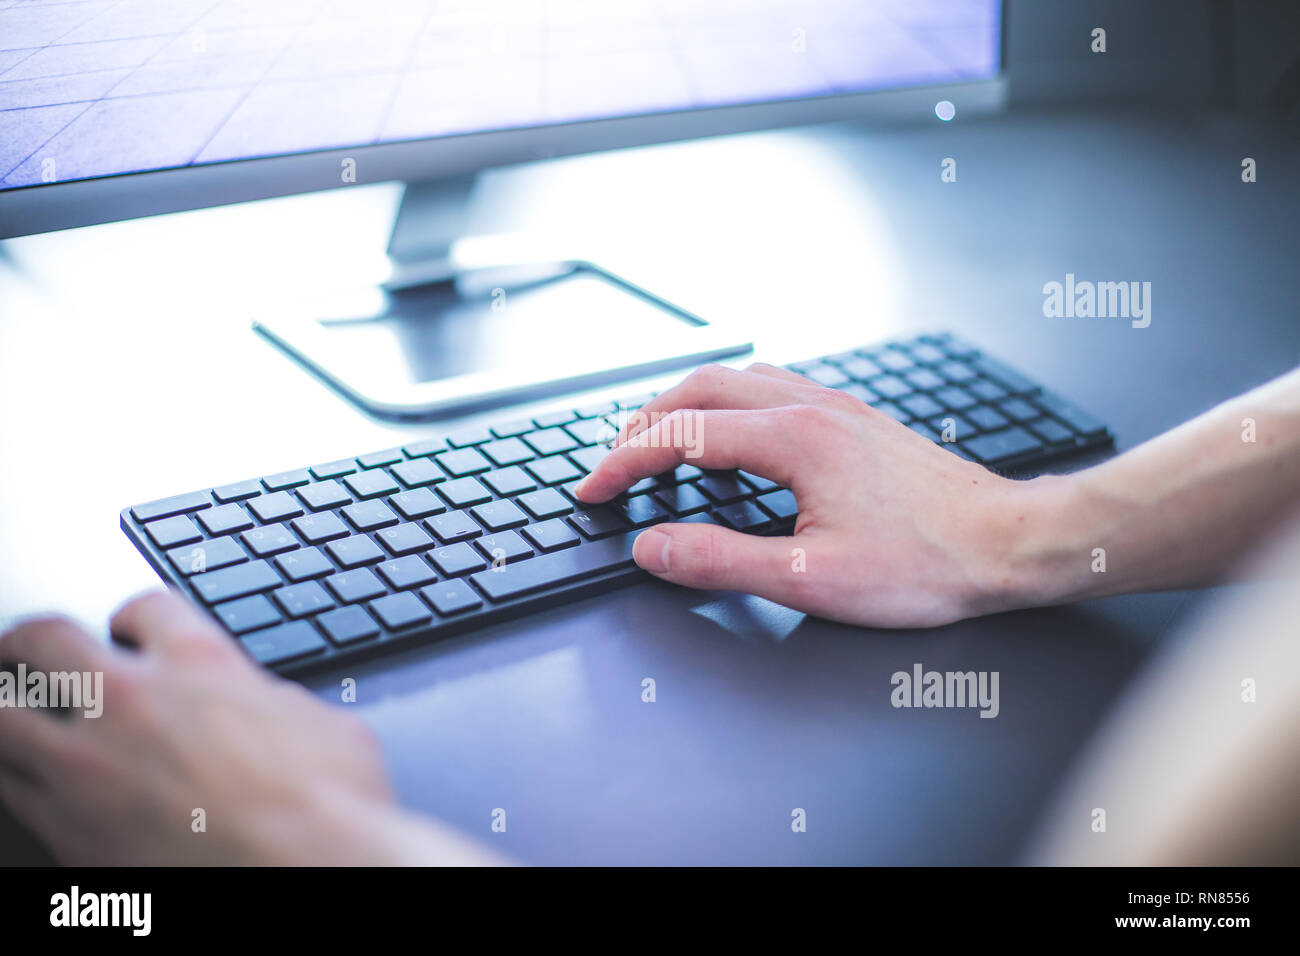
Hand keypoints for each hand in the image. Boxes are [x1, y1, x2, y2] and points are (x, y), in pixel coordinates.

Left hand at [0, 591, 491, 864]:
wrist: (308, 871)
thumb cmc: (330, 803)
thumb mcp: (322, 724)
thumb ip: (271, 703)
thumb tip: (265, 707)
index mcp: (200, 664)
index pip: (142, 608)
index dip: (132, 616)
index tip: (127, 629)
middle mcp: (132, 703)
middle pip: (41, 641)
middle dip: (25, 641)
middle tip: (20, 649)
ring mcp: (89, 768)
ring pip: (3, 721)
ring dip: (9, 716)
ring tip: (11, 719)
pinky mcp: (69, 833)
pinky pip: (11, 796)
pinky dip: (16, 785)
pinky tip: (25, 787)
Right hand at [575, 363, 1066, 627]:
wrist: (1009, 542)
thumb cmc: (926, 564)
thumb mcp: (809, 580)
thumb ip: (719, 560)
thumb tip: (652, 544)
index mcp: (794, 440)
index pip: (681, 433)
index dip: (626, 463)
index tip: (594, 491)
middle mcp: (812, 408)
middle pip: (700, 387)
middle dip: (643, 422)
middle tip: (612, 463)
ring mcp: (836, 407)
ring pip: (737, 378)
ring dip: (684, 402)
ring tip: (656, 438)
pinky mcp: (855, 420)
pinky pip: (771, 386)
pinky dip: (726, 400)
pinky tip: (730, 430)